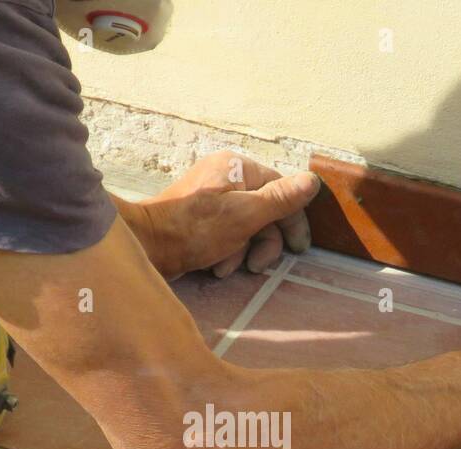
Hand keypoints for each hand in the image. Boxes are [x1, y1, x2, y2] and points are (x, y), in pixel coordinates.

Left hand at [124, 151, 320, 279]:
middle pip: (265, 212)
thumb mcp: (245, 215)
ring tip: (226, 267)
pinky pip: (227, 236)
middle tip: (257, 266)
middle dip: (263, 243)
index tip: (298, 248)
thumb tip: (313, 181)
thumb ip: (280, 199)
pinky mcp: (200, 221)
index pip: (281, 189)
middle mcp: (225, 179)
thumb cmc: (195, 229)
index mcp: (237, 168)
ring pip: (247, 228)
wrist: (147, 247)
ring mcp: (212, 201)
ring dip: (242, 252)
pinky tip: (214, 266)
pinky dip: (226, 253)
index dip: (293, 220)